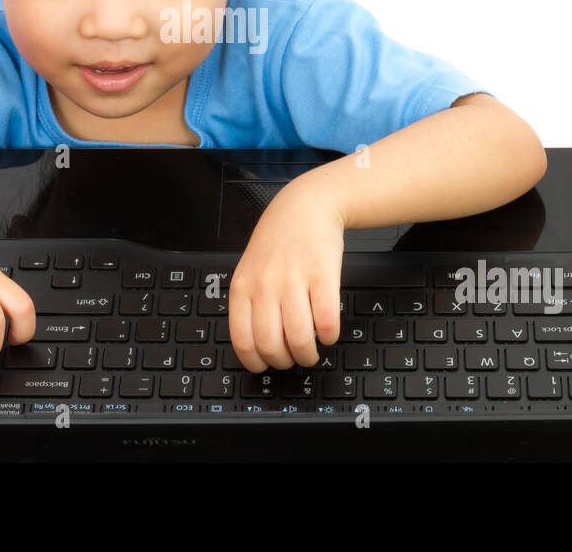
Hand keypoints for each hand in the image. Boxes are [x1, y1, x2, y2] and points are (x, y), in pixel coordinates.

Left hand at [227, 178, 345, 371]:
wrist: (307, 206)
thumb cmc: (278, 241)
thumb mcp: (250, 269)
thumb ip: (249, 302)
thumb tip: (255, 346)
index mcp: (243, 287)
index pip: (243, 339)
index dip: (255, 362)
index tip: (265, 366)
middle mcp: (265, 285)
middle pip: (271, 344)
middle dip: (283, 362)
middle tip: (292, 360)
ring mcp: (294, 280)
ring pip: (298, 338)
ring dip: (307, 355)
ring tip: (311, 352)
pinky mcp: (322, 275)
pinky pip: (325, 321)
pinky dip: (328, 336)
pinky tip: (327, 333)